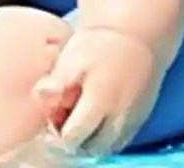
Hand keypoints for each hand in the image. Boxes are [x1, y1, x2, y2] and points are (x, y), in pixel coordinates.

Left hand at [32, 26, 162, 156]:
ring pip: (109, 146)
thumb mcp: (72, 58)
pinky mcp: (141, 117)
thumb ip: (56, 81)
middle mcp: (120, 117)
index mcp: (100, 102)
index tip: (53, 115)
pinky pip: (122, 138)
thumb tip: (41, 97)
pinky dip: (107, 134)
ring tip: (81, 114)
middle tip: (65, 118)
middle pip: (92, 148)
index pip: (74, 138)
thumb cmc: (99, 45)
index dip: (58, 132)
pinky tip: (98, 113)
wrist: (135, 34)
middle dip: (75, 140)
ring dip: (92, 139)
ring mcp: (133, 119)